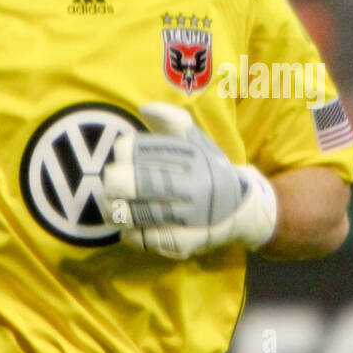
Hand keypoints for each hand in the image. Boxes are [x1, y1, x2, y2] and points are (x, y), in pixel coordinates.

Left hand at [102, 102, 276, 259]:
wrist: (241, 210)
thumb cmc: (209, 171)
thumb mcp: (198, 142)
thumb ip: (172, 121)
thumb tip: (146, 110)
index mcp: (194, 158)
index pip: (142, 151)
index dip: (125, 152)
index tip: (122, 154)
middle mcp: (195, 186)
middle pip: (136, 183)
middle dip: (115, 183)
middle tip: (111, 184)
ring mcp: (190, 218)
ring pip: (137, 214)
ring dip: (118, 210)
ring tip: (114, 207)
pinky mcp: (185, 243)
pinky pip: (145, 239)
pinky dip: (131, 233)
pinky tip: (130, 227)